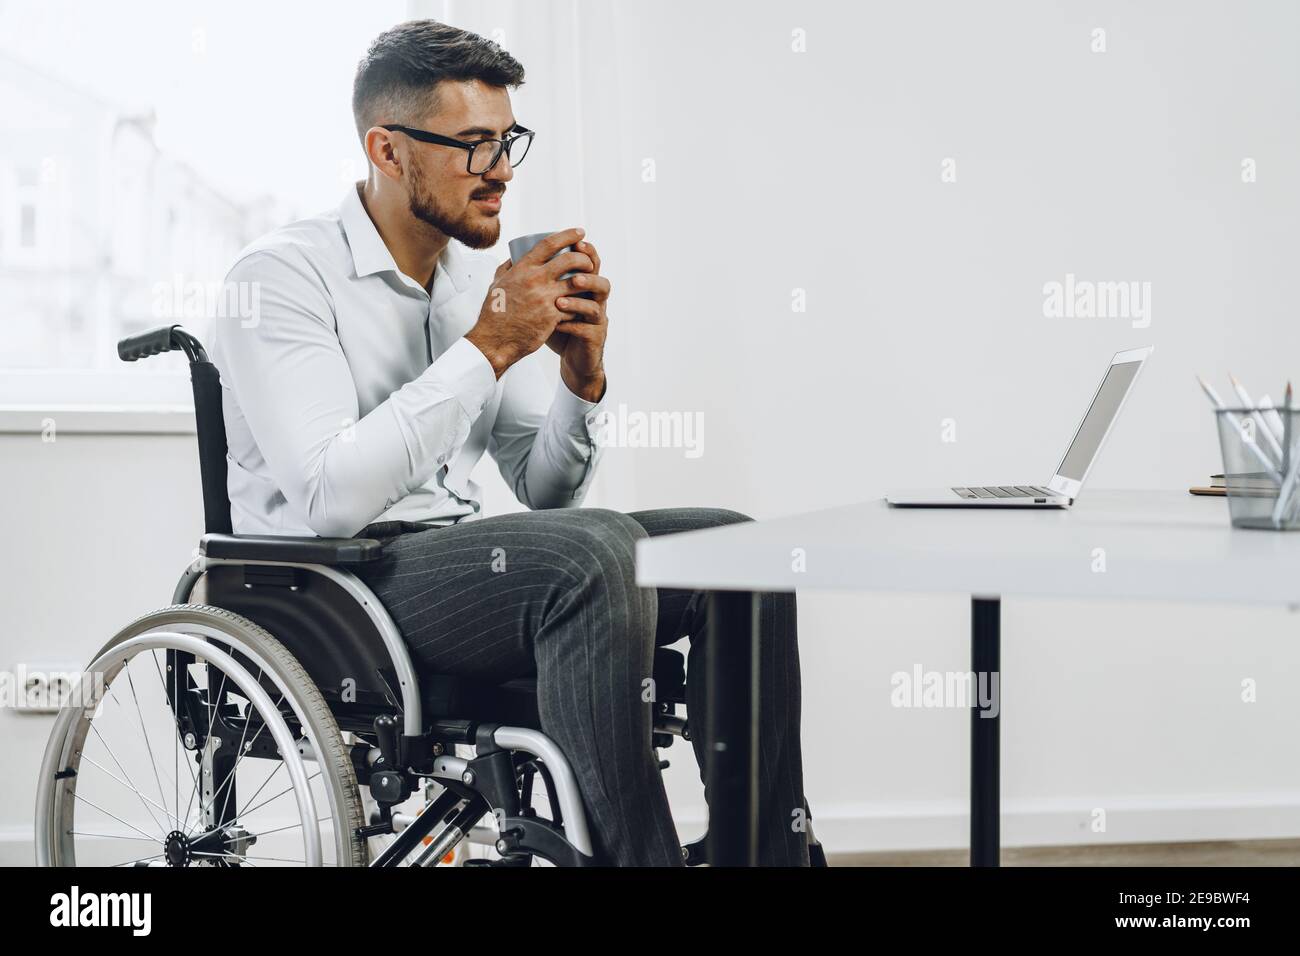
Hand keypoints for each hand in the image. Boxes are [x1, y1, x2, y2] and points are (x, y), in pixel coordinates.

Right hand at [464, 227, 592, 377]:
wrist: (495, 340)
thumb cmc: (494, 312)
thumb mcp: (497, 283)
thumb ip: (508, 268)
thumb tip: (515, 257)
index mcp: (522, 268)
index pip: (549, 243)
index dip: (568, 235)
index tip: (580, 232)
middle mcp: (535, 280)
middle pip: (570, 260)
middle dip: (584, 257)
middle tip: (589, 261)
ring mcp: (545, 298)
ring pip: (576, 283)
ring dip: (588, 281)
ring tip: (590, 282)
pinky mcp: (552, 316)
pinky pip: (574, 306)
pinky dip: (579, 305)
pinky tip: (581, 305)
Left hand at [547, 238, 608, 402]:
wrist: (571, 356)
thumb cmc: (557, 325)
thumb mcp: (547, 302)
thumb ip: (538, 281)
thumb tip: (513, 260)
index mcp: (585, 288)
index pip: (591, 264)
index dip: (587, 251)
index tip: (576, 241)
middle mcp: (595, 300)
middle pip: (601, 280)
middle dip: (589, 273)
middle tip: (574, 273)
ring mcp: (597, 319)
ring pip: (597, 304)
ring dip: (579, 300)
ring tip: (560, 300)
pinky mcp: (594, 337)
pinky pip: (586, 328)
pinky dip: (571, 324)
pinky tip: (557, 324)